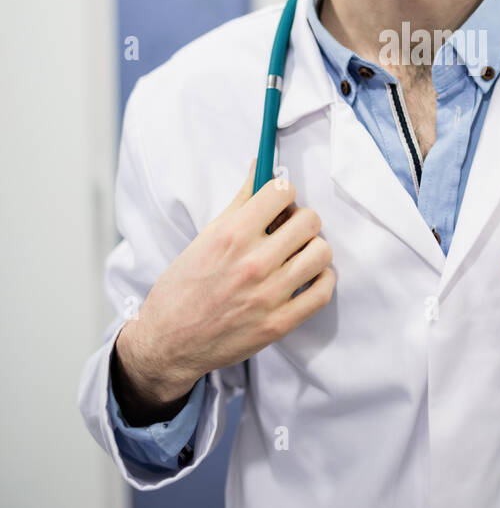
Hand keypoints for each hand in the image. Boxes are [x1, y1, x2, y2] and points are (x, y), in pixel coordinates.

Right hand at [120, 161, 335, 399]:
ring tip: (298, 255)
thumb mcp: (205, 238)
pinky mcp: (279, 323)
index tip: (278, 203)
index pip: (282, 192)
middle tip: (289, 230)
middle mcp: (254, 263)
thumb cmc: (182, 288)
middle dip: (301, 219)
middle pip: (310, 220)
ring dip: (313, 249)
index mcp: (232, 236)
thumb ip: (240, 201)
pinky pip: (323, 291)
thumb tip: (261, 166)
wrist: (169, 341)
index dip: (283, 194)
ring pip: (321, 253)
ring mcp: (269, 295)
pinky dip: (321, 280)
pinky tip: (307, 277)